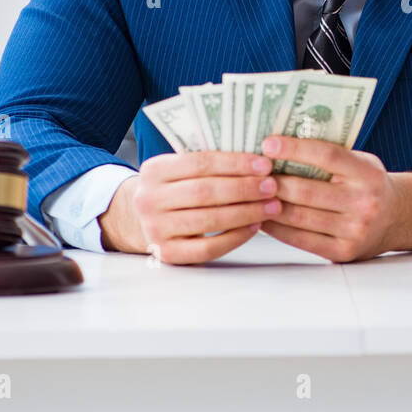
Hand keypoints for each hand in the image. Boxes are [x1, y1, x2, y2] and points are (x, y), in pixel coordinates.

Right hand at [98, 151, 282, 263]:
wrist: (138, 220)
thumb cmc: (173, 189)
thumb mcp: (178, 170)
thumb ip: (207, 163)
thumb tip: (257, 158)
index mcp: (154, 170)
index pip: (200, 163)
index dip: (235, 163)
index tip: (265, 164)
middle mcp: (149, 199)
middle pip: (205, 192)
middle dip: (244, 188)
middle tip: (272, 186)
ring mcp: (155, 229)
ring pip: (208, 219)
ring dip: (246, 212)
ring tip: (272, 206)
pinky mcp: (167, 253)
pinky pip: (207, 248)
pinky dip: (235, 237)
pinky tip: (254, 226)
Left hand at [257, 135, 407, 262]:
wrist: (397, 218)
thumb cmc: (369, 184)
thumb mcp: (360, 162)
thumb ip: (330, 156)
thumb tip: (282, 146)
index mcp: (367, 174)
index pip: (327, 155)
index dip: (295, 149)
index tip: (269, 144)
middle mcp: (364, 202)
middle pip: (306, 190)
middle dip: (273, 181)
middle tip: (251, 174)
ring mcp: (354, 230)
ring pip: (299, 216)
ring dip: (269, 205)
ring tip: (251, 195)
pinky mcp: (343, 251)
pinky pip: (301, 239)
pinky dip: (277, 228)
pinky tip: (263, 217)